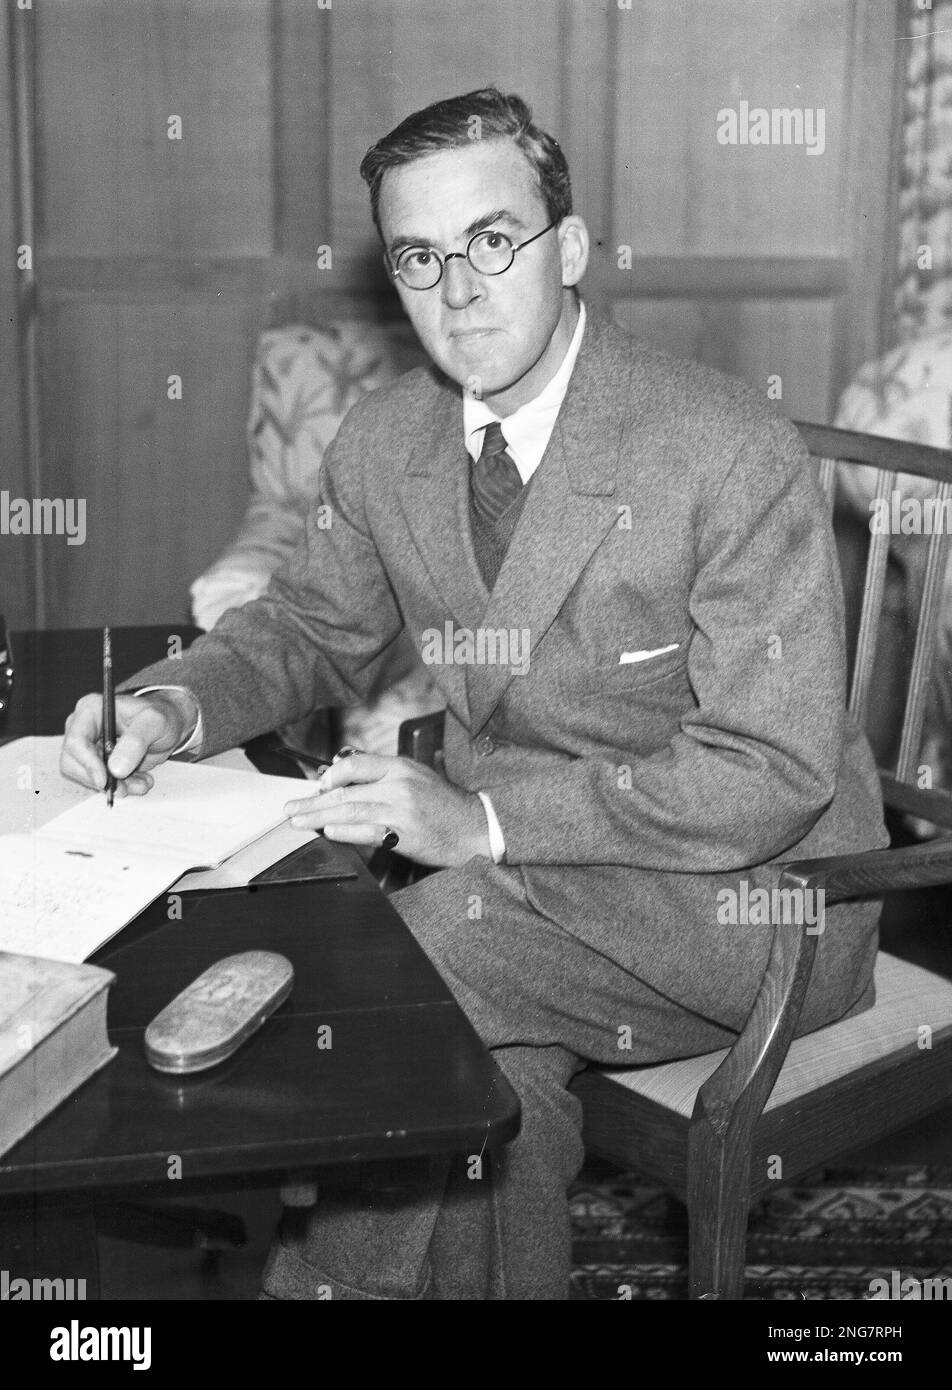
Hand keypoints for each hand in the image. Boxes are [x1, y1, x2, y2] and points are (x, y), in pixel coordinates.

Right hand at [60, 689, 198, 795]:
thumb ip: (136, 742)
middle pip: (73, 762)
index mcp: (91, 709)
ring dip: (113, 786)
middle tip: (126, 787)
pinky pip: (98, 781)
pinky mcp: (96, 761)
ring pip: (85, 776)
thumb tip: (115, 768)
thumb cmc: (161, 716)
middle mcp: (83, 726)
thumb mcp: (155, 723)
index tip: (105, 781)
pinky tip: (139, 781)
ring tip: (141, 783)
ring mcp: (87, 745)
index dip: (88, 763)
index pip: (76, 741)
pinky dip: (119, 786)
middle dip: (100, 779)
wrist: (167, 725)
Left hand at [284, 753, 491, 867]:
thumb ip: (385, 776)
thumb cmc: (444, 806)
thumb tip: (345, 778)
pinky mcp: (404, 834)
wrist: (475, 828)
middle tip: (291, 809)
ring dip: (319, 816)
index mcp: (401, 767)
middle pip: (345, 790)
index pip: (355, 765)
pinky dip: (345, 830)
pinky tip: (329, 831)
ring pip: (350, 809)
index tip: (317, 787)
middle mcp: (399, 784)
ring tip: (299, 822)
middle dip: (313, 801)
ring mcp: (401, 809)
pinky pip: (367, 831)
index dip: (330, 776)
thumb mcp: (417, 778)